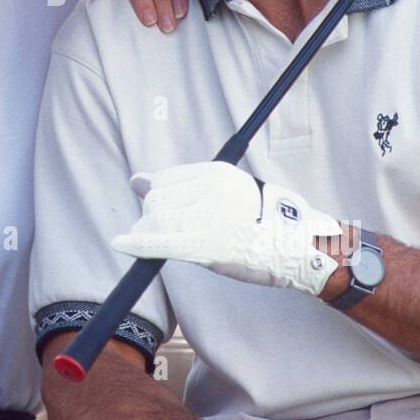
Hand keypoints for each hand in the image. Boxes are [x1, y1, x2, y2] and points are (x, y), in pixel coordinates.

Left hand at [112, 161, 342, 296]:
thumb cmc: (263, 220)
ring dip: (147, 231)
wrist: (298, 245)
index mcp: (216, 173)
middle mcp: (210, 191)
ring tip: (150, 239)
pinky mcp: (207, 245)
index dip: (157, 195)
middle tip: (156, 229)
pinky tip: (122, 243)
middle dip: (151, 214)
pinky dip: (138, 243)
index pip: (166, 178)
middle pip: (158, 198)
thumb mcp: (228, 189)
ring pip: (157, 219)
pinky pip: (163, 242)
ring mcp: (209, 218)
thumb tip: (136, 178)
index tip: (159, 207)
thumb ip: (185, 184)